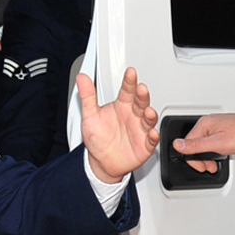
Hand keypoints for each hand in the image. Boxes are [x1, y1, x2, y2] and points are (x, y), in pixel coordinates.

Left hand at [78, 67, 157, 183]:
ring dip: (150, 115)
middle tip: (141, 89)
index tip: (130, 72)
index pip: (127, 90)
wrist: (101, 162)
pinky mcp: (145, 145)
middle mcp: (133, 115)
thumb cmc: (98, 137)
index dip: (129, 81)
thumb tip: (81, 77)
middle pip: (140, 102)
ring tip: (149, 111)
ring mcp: (140, 129)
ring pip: (148, 120)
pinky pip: (151, 140)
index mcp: (122, 105)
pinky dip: (153, 136)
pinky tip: (152, 133)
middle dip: (142, 96)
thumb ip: (87, 96)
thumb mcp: (90, 115)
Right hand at [171, 111, 234, 173]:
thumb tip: (177, 145)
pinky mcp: (223, 129)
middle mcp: (208, 122)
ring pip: (204, 144)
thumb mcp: (216, 144)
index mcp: (204, 124)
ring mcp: (216, 125)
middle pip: (195, 144)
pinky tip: (220, 155)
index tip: (201, 167)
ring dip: (208, 156)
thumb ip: (195, 146)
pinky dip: (214, 151)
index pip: (187, 144)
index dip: (193, 159)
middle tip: (210, 167)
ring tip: (215, 164)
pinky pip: (212, 142)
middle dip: (201, 159)